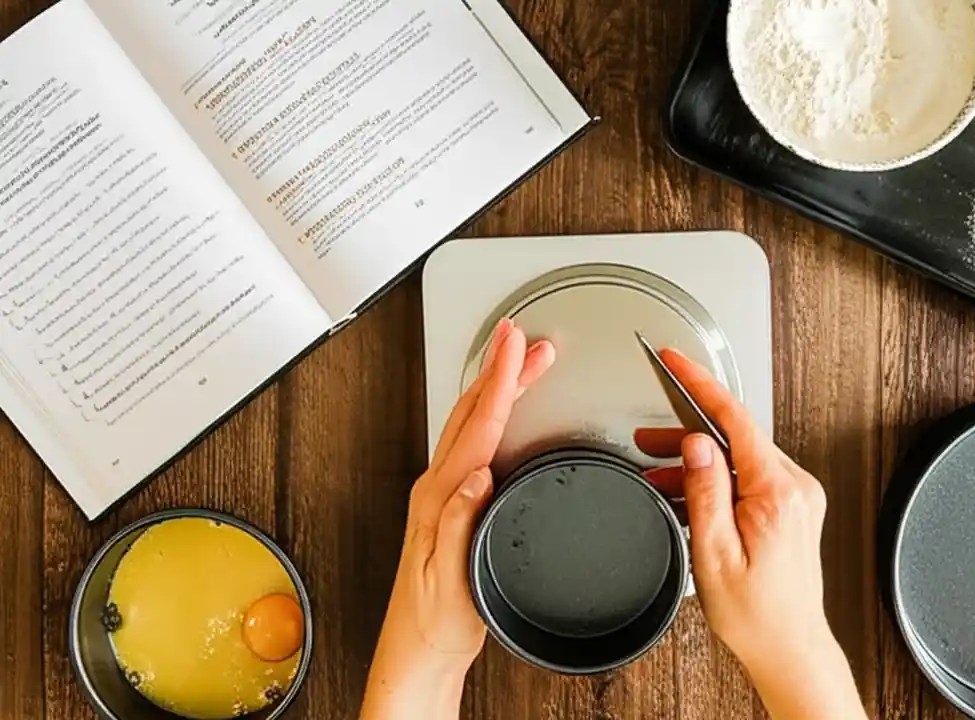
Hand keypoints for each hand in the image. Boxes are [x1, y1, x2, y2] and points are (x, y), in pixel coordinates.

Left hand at [361, 319, 553, 719]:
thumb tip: (478, 476)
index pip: (477, 427)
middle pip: (472, 412)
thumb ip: (459, 523)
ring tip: (521, 362)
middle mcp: (436, 488)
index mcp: (439, 499)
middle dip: (500, 369)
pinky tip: (503, 412)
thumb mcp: (450, 578)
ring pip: (471, 424)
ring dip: (496, 387)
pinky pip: (473, 444)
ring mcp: (441, 494)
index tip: (516, 347)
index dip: (500, 381)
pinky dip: (491, 415)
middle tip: (525, 339)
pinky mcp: (450, 505)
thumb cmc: (435, 622)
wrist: (420, 652)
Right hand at [635, 349, 864, 719]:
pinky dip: (715, 482)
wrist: (789, 647)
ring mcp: (795, 497)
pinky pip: (748, 478)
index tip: (675, 360)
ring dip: (698, 463)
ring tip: (657, 475)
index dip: (699, 384)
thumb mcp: (714, 552)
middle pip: (733, 437)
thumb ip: (705, 491)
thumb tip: (697, 443)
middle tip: (646, 439)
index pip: (735, 418)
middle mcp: (794, 488)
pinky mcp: (791, 508)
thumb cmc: (757, 614)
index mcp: (777, 492)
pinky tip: (686, 496)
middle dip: (685, 435)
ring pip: (738, 458)